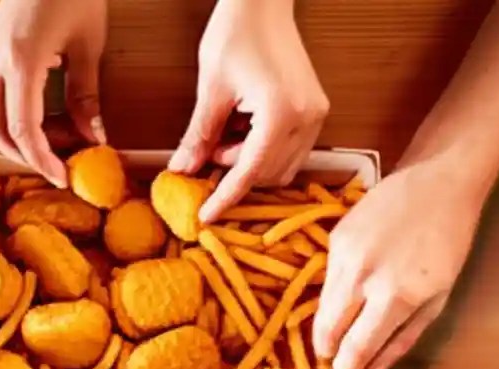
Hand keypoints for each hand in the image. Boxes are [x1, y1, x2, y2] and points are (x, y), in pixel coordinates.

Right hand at [0, 0, 107, 185]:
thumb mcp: (88, 45)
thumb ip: (86, 96)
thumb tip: (91, 137)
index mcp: (20, 62)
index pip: (23, 130)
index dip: (42, 161)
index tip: (62, 178)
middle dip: (24, 156)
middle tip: (56, 167)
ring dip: (19, 137)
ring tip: (56, 144)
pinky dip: (16, 115)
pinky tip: (46, 118)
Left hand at [169, 0, 327, 221]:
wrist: (263, 3)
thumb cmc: (236, 34)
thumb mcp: (210, 89)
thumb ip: (199, 135)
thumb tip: (182, 170)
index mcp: (280, 113)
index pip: (249, 171)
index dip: (224, 197)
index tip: (205, 217)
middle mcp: (306, 118)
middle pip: (268, 173)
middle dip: (235, 171)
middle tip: (208, 151)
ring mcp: (316, 115)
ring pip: (282, 166)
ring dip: (250, 163)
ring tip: (226, 135)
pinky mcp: (315, 109)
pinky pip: (291, 149)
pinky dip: (265, 151)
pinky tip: (244, 129)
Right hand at [313, 160, 481, 368]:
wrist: (437, 184)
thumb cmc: (448, 244)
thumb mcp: (438, 298)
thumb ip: (403, 338)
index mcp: (397, 296)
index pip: (358, 345)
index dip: (347, 368)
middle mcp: (365, 277)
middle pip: (328, 330)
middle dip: (327, 352)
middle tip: (332, 361)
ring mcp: (346, 256)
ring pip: (322, 306)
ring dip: (326, 326)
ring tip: (334, 336)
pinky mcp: (335, 238)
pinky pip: (327, 278)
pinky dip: (334, 293)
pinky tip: (349, 292)